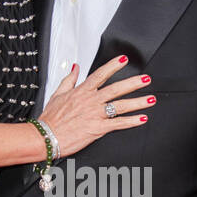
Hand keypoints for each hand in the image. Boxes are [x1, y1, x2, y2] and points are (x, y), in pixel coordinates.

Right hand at [39, 54, 154, 156]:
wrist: (45, 136)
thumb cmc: (50, 118)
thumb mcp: (58, 93)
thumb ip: (69, 79)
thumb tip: (75, 67)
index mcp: (82, 91)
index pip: (101, 74)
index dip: (113, 66)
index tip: (124, 59)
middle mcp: (91, 101)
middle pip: (116, 89)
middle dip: (133, 83)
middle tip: (146, 79)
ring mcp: (95, 115)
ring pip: (120, 106)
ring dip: (138, 102)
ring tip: (151, 99)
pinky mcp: (97, 129)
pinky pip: (118, 124)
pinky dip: (131, 121)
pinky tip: (142, 119)